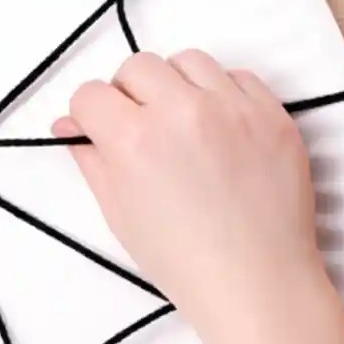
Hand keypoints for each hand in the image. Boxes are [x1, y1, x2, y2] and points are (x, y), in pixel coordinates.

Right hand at [56, 50, 320, 316]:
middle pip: (137, 66)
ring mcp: (232, 109)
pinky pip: (238, 76)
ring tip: (184, 123)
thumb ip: (92, 160)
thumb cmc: (181, 258)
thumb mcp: (119, 212)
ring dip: (176, 84)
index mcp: (134, 140)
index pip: (91, 94)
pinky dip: (222, 94)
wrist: (256, 282)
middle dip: (130, 93)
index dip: (89, 114)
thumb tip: (70, 125)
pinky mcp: (272, 114)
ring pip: (188, 60)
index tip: (100, 131)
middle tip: (141, 128)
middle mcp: (182, 113)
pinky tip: (221, 128)